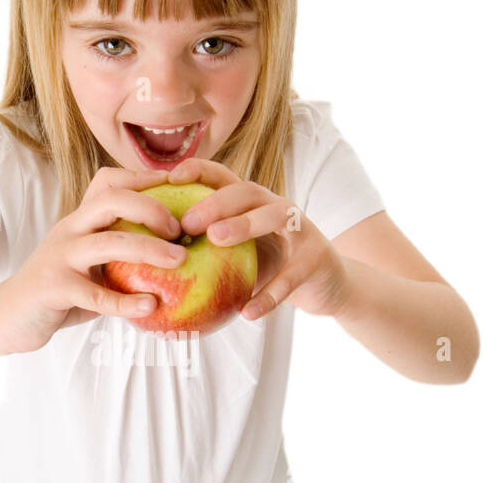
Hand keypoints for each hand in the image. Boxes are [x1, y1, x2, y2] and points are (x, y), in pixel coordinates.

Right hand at [2, 165, 188, 351]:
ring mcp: (60, 257)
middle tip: (180, 229)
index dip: (142, 178)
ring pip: (109, 243)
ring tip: (179, 260)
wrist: (6, 317)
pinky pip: (96, 295)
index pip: (108, 182)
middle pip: (112, 201)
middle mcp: (69, 231)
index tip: (175, 184)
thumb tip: (172, 258)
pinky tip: (150, 306)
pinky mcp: (54, 288)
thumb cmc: (57, 293)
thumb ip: (118, 258)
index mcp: (78, 221)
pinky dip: (126, 302)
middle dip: (151, 208)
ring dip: (149, 249)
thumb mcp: (87, 267)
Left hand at [163, 157, 349, 319]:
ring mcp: (302, 230)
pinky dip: (270, 294)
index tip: (170, 177)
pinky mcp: (317, 259)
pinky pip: (291, 276)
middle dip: (216, 201)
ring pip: (275, 216)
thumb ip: (208, 252)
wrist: (328, 285)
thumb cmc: (274, 267)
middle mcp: (278, 207)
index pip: (225, 177)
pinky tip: (248, 312)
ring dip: (244, 225)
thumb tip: (154, 265)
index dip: (199, 171)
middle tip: (186, 221)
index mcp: (254, 203)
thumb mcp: (241, 254)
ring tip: (215, 240)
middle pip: (247, 191)